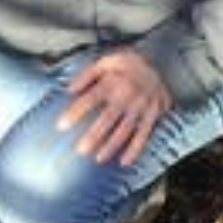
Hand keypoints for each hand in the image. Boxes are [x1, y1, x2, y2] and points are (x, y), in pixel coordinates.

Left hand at [56, 51, 171, 166]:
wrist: (161, 60)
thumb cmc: (127, 64)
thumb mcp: (105, 61)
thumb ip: (86, 75)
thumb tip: (70, 89)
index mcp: (113, 82)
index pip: (91, 99)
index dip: (76, 112)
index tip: (61, 126)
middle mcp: (128, 95)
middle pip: (109, 118)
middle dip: (94, 135)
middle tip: (80, 150)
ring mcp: (141, 106)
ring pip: (126, 129)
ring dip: (112, 146)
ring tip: (98, 158)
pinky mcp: (152, 114)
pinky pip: (144, 133)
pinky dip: (135, 149)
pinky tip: (124, 161)